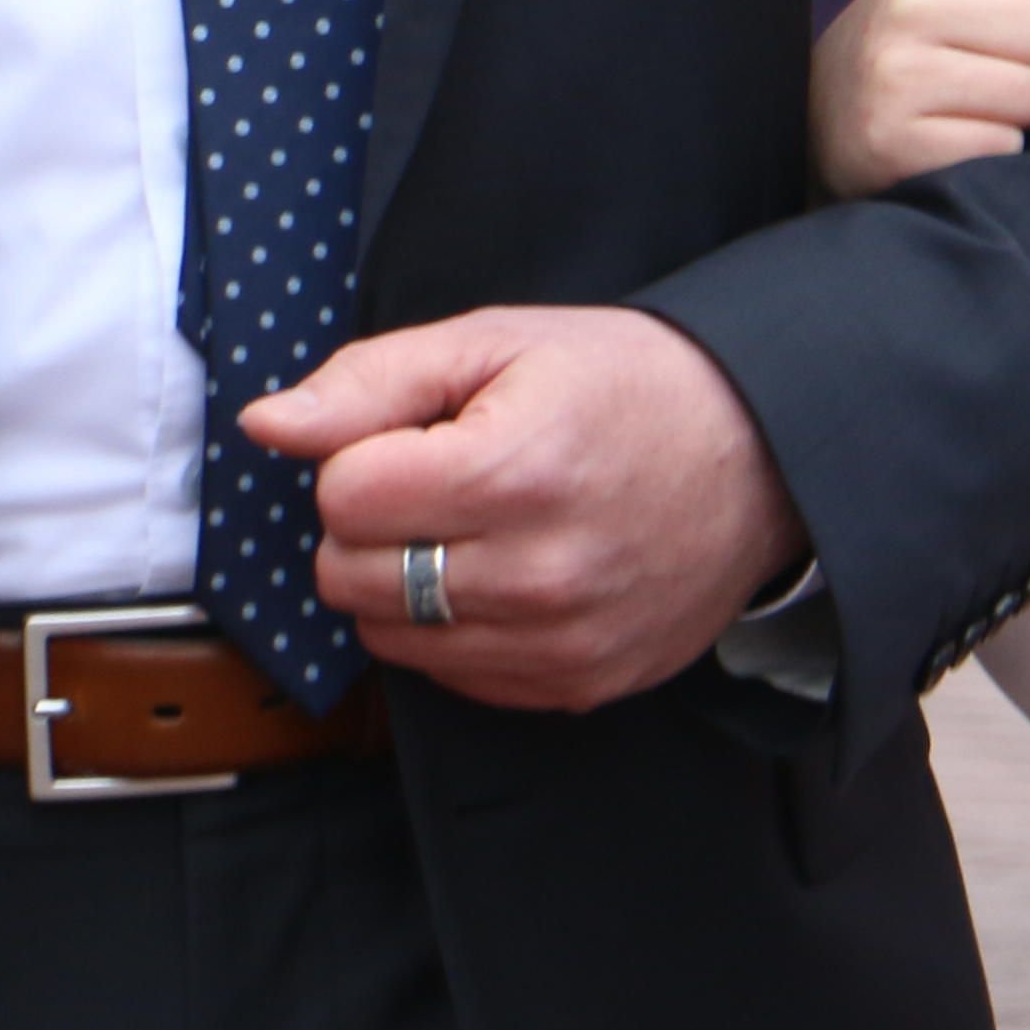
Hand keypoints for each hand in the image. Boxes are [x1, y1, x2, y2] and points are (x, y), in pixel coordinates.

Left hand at [251, 305, 799, 713]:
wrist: (764, 454)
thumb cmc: (629, 383)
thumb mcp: (503, 342)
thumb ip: (373, 381)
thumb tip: (266, 425)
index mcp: (514, 470)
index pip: (342, 496)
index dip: (365, 456)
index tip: (424, 436)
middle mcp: (538, 573)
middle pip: (348, 576)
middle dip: (373, 523)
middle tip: (446, 481)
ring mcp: (559, 642)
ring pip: (387, 637)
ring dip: (405, 582)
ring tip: (480, 528)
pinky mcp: (575, 687)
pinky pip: (451, 677)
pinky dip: (456, 630)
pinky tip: (511, 575)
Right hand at [808, 0, 1029, 194]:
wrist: (831, 119)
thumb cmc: (942, 51)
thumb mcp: (1009, 4)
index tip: (1013, 23)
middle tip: (982, 72)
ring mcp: (894, 67)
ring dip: (1018, 113)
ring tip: (963, 106)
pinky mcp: (891, 138)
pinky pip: (1004, 147)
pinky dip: (990, 156)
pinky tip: (946, 142)